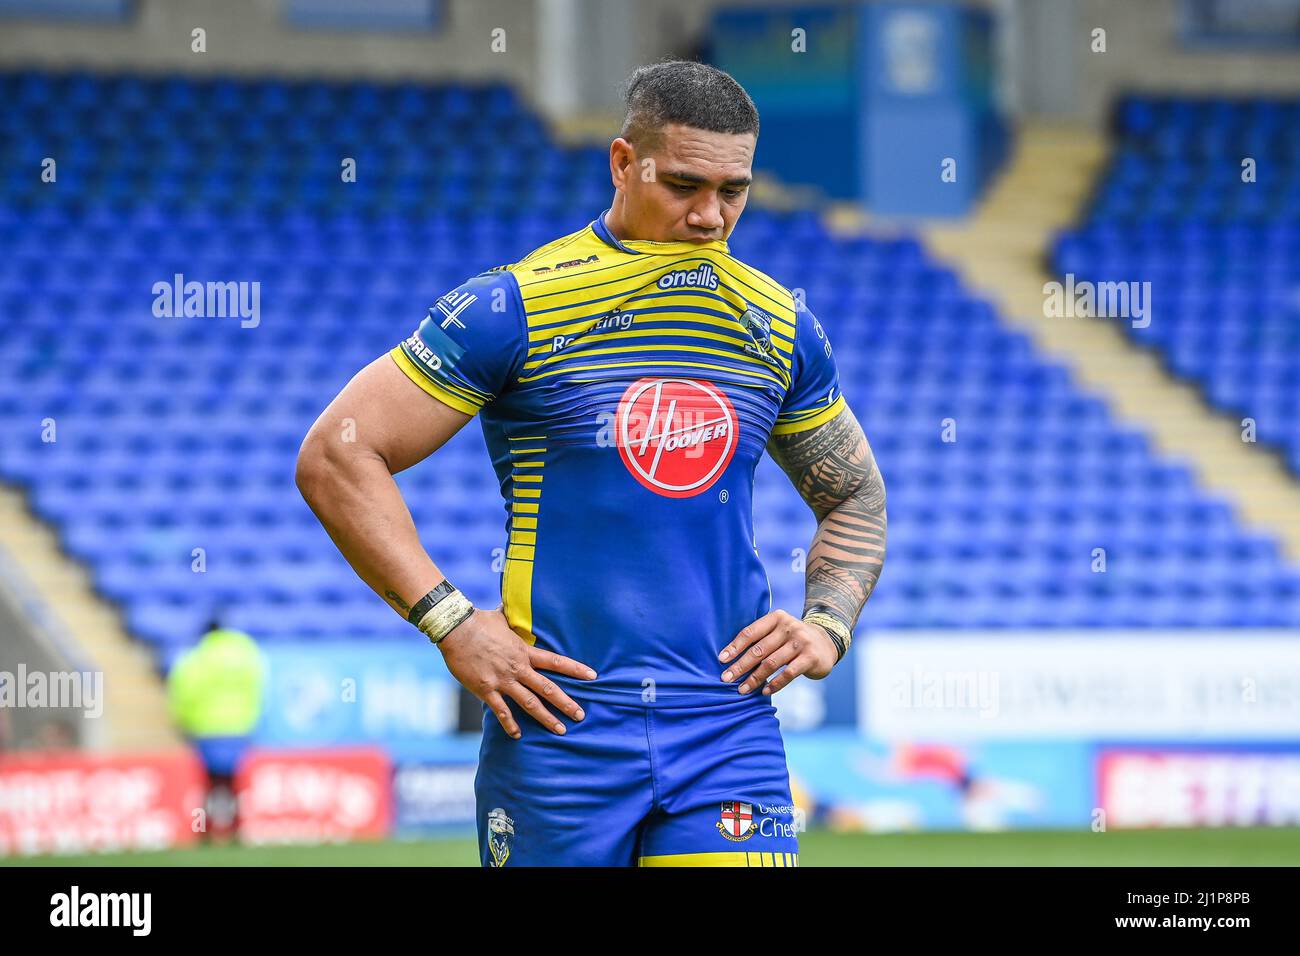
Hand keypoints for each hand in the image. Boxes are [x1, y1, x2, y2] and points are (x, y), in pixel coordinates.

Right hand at [437, 606, 595, 738]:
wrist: (456, 629)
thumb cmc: (479, 621)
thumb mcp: (502, 617)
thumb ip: (514, 618)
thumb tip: (519, 603)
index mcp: (524, 651)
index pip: (556, 662)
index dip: (576, 669)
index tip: (592, 676)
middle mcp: (518, 668)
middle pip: (548, 688)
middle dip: (566, 703)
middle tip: (580, 715)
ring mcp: (502, 680)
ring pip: (530, 703)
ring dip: (546, 718)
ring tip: (560, 730)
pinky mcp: (485, 689)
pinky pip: (501, 711)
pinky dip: (510, 724)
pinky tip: (517, 735)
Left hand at [717, 609, 837, 695]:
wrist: (825, 642)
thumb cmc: (792, 639)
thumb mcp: (778, 631)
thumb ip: (760, 639)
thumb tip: (729, 658)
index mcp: (776, 618)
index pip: (751, 632)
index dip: (735, 647)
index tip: (722, 660)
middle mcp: (788, 627)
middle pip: (759, 649)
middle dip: (740, 666)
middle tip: (726, 678)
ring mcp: (801, 642)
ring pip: (771, 663)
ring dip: (754, 678)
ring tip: (742, 689)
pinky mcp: (810, 657)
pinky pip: (788, 673)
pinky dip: (775, 684)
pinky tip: (764, 691)